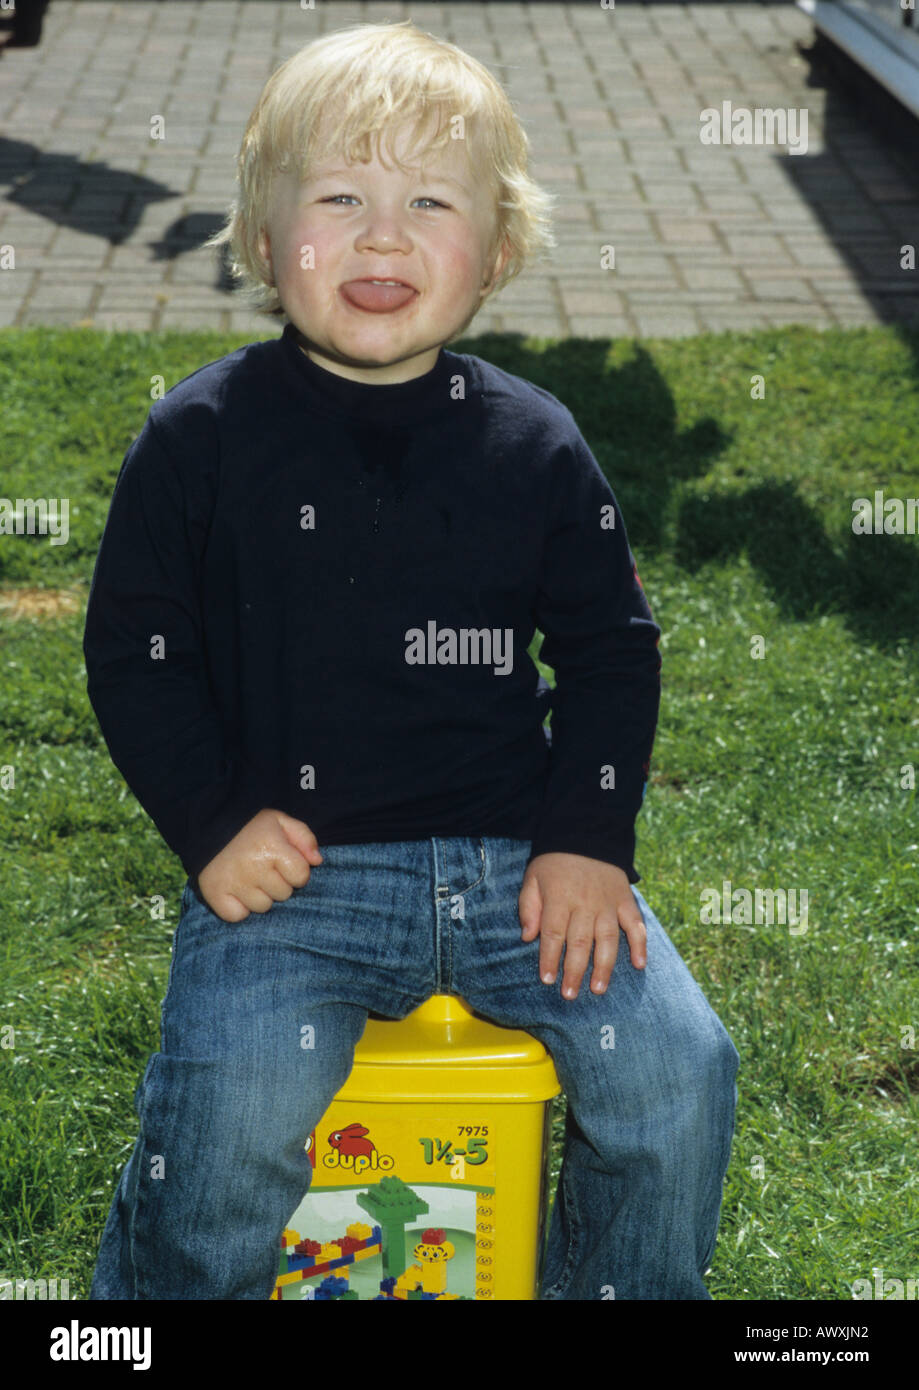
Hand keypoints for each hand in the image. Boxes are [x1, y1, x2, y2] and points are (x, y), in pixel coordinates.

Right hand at [196, 809, 322, 921]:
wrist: (208, 824)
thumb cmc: (250, 826)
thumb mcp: (280, 821)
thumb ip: (304, 837)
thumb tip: (317, 861)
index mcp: (272, 847)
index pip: (301, 876)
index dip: (296, 870)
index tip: (284, 862)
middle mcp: (253, 867)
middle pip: (284, 894)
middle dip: (278, 882)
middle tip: (263, 867)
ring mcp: (233, 883)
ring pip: (263, 907)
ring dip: (260, 895)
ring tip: (250, 877)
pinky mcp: (215, 894)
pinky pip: (238, 916)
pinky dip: (239, 908)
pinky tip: (237, 891)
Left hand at [518, 853, 645, 999]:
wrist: (586, 833)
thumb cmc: (555, 861)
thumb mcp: (533, 877)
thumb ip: (528, 907)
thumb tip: (528, 937)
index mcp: (559, 899)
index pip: (553, 934)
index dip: (549, 958)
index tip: (546, 980)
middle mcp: (585, 904)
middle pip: (579, 943)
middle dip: (574, 971)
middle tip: (570, 994)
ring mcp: (608, 904)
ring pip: (607, 940)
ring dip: (604, 967)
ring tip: (598, 989)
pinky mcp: (626, 901)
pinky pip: (636, 924)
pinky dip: (640, 944)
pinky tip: (639, 964)